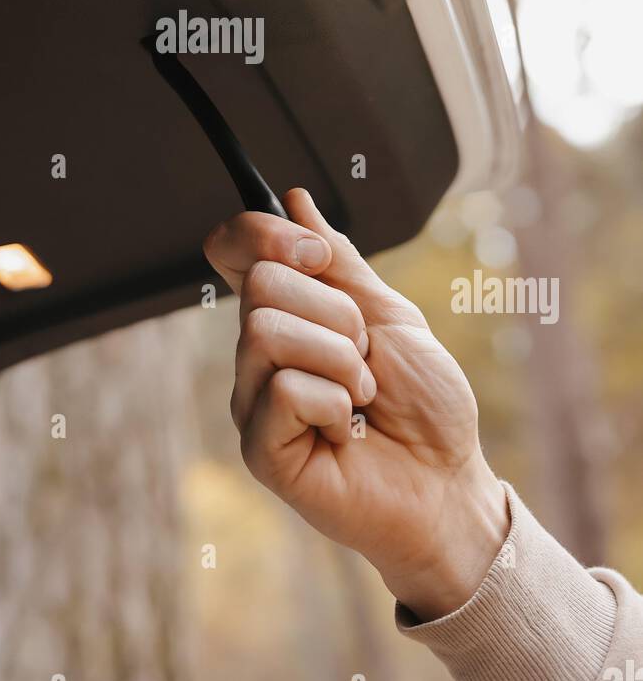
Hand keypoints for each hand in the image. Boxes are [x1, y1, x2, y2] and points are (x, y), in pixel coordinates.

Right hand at [203, 188, 509, 620]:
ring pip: (266, 331)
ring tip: (360, 397)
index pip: (232, 247)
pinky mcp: (259, 449)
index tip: (320, 257)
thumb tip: (295, 200)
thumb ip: (339, 261)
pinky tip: (346, 430)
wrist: (449, 480)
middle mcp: (257, 355)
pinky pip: (285, 389)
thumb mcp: (389, 314)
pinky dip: (335, 403)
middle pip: (261, 283)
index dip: (265, 233)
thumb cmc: (425, 404)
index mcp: (284, 315)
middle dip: (336, 313)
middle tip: (364, 359)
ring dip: (339, 359)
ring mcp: (253, 401)